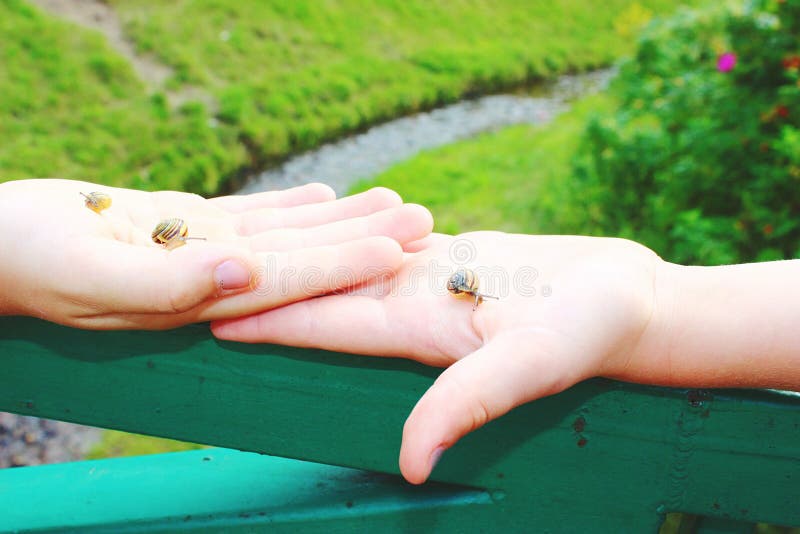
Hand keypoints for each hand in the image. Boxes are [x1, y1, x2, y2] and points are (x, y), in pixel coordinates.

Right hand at [0, 179, 431, 328]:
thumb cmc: (24, 259)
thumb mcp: (86, 272)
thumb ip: (165, 283)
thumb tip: (240, 271)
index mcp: (196, 300)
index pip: (287, 285)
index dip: (343, 267)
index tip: (397, 250)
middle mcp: (209, 280)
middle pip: (302, 260)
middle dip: (362, 242)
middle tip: (422, 221)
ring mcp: (201, 252)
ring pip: (285, 234)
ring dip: (341, 221)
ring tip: (393, 202)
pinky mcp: (184, 225)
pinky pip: (250, 213)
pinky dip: (290, 205)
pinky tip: (327, 197)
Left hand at [212, 232, 661, 482]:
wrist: (628, 300)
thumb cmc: (591, 333)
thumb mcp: (532, 365)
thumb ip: (468, 402)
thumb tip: (411, 466)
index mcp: (423, 334)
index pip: (334, 326)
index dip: (277, 321)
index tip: (215, 317)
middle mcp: (417, 309)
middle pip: (331, 294)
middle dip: (275, 285)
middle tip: (214, 272)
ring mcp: (434, 281)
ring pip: (355, 262)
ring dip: (309, 252)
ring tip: (259, 239)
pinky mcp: (456, 255)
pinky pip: (391, 239)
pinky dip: (356, 228)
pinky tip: (327, 216)